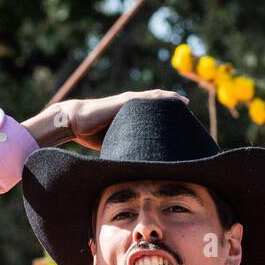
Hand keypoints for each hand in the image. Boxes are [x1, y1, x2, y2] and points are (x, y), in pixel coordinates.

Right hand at [61, 88, 188, 149]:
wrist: (76, 122)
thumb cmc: (93, 134)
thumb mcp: (116, 141)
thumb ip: (128, 148)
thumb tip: (139, 167)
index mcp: (130, 115)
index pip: (153, 114)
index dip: (167, 117)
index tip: (180, 123)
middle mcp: (132, 106)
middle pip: (157, 105)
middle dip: (172, 108)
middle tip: (188, 114)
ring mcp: (130, 102)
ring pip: (155, 98)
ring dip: (170, 99)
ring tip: (185, 102)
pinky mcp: (127, 101)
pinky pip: (149, 98)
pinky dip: (162, 97)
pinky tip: (174, 99)